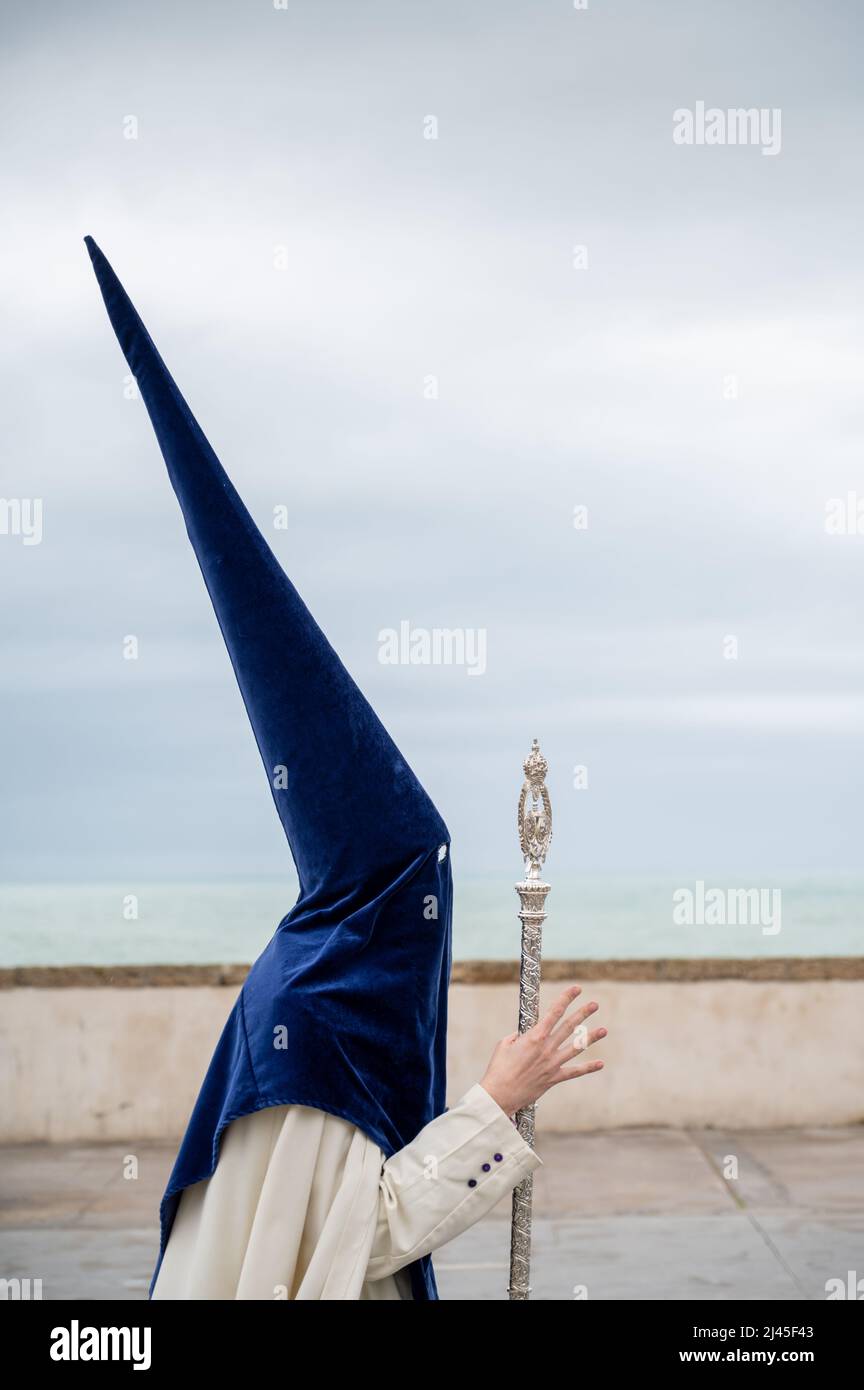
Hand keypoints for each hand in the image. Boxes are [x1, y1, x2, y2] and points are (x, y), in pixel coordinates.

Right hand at [478, 984, 605, 1115]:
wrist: (500, 1095)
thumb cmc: (498, 1068)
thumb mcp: (504, 1044)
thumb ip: (518, 1036)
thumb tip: (525, 1034)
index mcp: (534, 1036)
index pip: (554, 1012)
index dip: (566, 998)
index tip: (576, 989)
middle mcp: (547, 1048)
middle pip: (569, 1026)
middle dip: (583, 1013)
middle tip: (595, 1004)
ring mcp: (552, 1064)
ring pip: (576, 1047)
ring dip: (591, 1037)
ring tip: (604, 1030)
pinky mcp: (553, 1078)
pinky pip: (574, 1072)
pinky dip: (588, 1068)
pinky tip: (600, 1064)